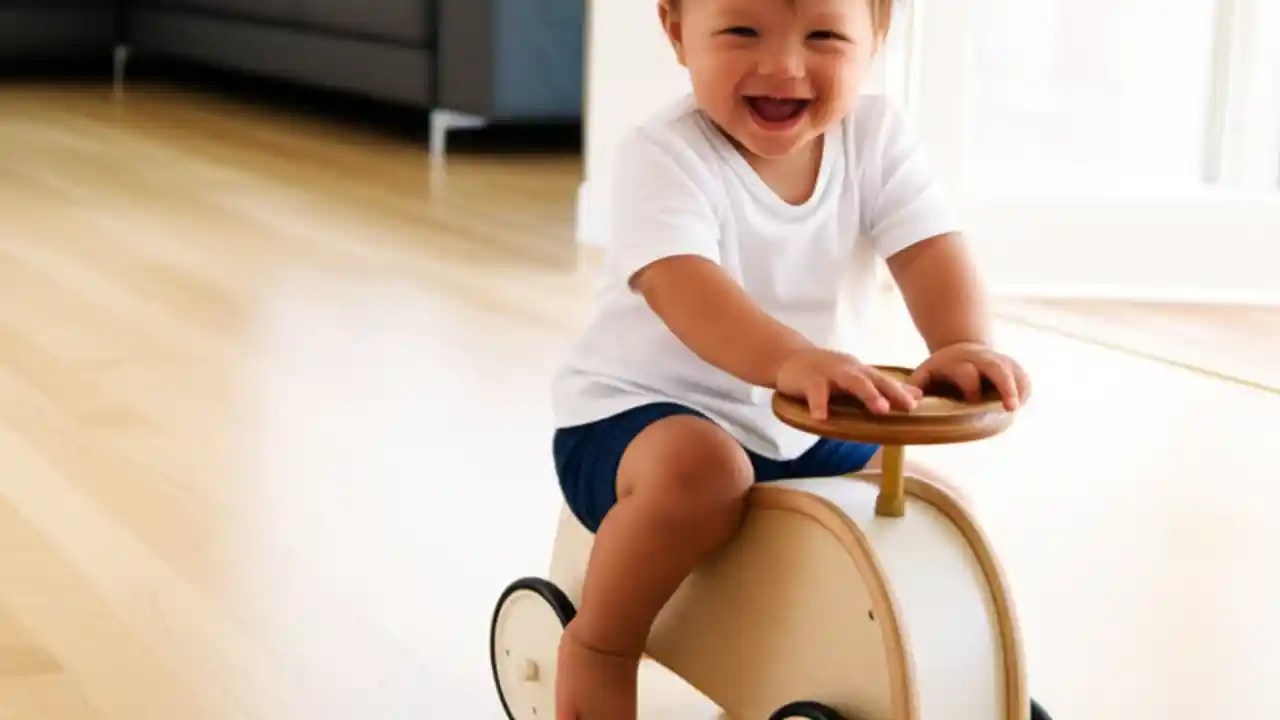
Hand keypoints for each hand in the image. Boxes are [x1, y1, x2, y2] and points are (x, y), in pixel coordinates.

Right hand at [776, 348, 922, 419]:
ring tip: (880, 409)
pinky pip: (815, 393)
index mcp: (860, 371)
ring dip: (868, 394)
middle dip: (892, 392)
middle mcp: (849, 369)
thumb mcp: (856, 377)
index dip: (901, 392)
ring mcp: (829, 372)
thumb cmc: (826, 372)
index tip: (919, 404)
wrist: (789, 358)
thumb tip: (918, 396)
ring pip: (851, 381)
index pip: (884, 381)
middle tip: (908, 406)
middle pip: (874, 379)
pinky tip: (820, 418)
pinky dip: (818, 405)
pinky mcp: (809, 379)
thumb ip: (883, 387)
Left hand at [909, 342, 1030, 410]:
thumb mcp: (923, 374)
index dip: (971, 389)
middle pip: (997, 369)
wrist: (960, 349)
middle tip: (1011, 407)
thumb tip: (911, 405)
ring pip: (1014, 372)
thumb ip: (914, 388)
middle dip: (1005, 387)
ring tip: (1017, 406)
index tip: (971, 402)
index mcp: (958, 362)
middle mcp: (981, 359)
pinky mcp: (1011, 366)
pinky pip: (1023, 377)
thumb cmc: (939, 370)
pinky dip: (1024, 389)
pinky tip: (1020, 402)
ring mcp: (999, 361)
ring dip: (1019, 388)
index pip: (968, 374)